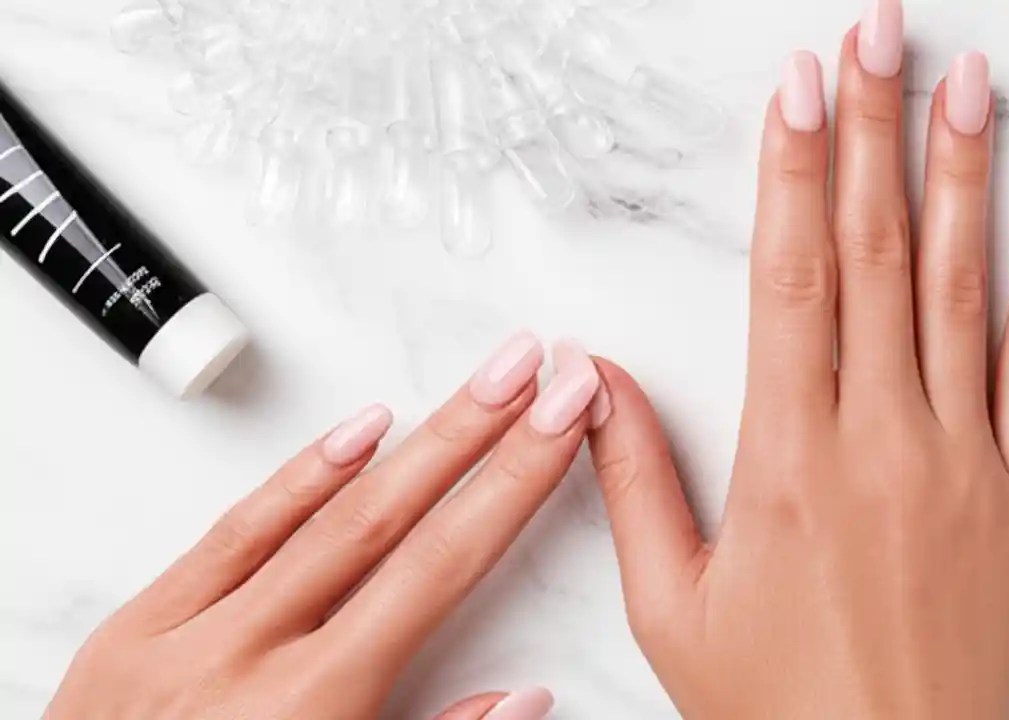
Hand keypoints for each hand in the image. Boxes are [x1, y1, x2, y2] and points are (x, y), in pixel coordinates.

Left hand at [47, 334, 607, 719]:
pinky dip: (300, 476)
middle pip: (387, 521)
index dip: (510, 486)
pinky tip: (358, 430)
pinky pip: (229, 532)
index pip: (440, 569)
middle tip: (532, 372)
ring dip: (408, 441)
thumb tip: (524, 696)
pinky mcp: (134, 626)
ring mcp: (185, 635)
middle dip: (473, 437)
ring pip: (315, 515)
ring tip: (473, 385)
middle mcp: (249, 659)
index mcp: (314, 711)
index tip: (556, 423)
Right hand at [585, 2, 1008, 717]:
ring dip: (959, 176)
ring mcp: (960, 460)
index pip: (792, 278)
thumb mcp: (674, 606)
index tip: (801, 90)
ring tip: (964, 86)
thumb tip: (594, 385)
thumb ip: (636, 480)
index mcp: (790, 460)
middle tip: (880, 41)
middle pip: (875, 253)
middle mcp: (882, 441)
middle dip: (875, 131)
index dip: (795, 170)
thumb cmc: (784, 708)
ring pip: (957, 288)